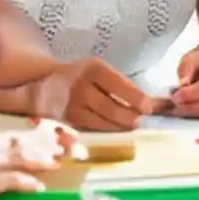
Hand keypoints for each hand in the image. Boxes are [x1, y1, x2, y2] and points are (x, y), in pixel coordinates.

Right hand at [0, 123, 71, 199]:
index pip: (9, 131)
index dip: (31, 133)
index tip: (46, 132)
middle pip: (22, 140)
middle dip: (44, 142)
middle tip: (61, 145)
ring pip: (24, 156)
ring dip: (43, 159)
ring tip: (57, 162)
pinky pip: (16, 180)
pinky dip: (30, 183)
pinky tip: (40, 186)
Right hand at [23, 57, 160, 131]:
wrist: (44, 85)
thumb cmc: (82, 76)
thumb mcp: (100, 71)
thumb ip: (122, 85)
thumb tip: (155, 102)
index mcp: (94, 69)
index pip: (119, 85)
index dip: (137, 98)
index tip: (151, 107)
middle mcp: (81, 86)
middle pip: (111, 107)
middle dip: (131, 117)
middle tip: (143, 122)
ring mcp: (73, 105)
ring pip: (103, 121)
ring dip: (122, 126)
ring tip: (134, 126)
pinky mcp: (69, 121)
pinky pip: (93, 128)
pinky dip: (109, 130)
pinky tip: (118, 130)